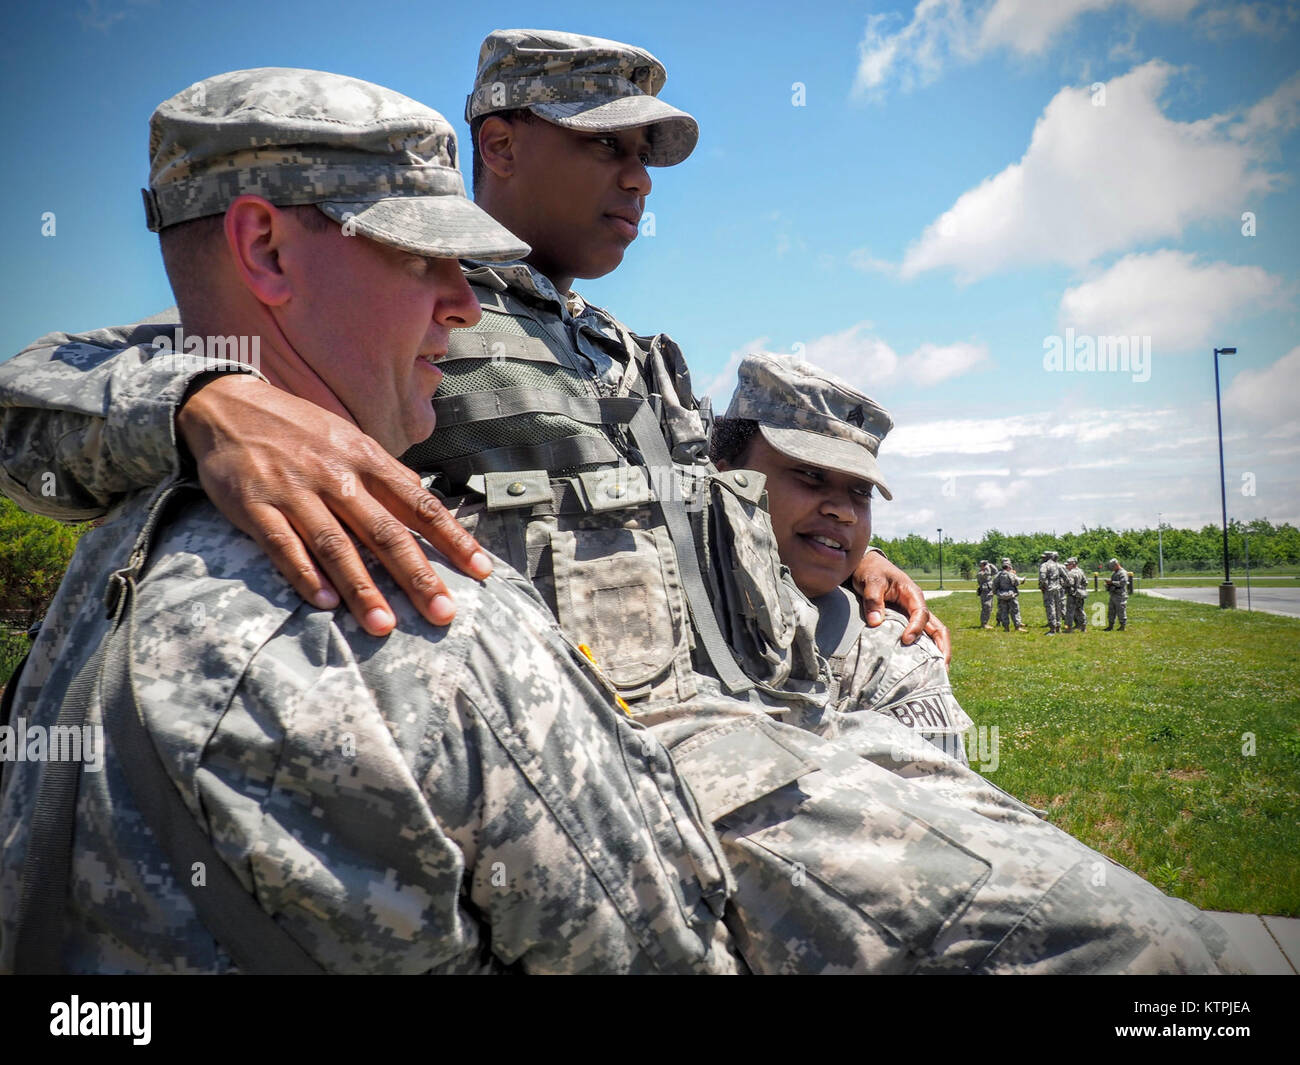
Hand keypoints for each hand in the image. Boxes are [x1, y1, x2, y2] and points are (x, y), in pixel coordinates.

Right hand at [177, 374, 491, 635]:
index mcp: (366, 459)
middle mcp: (337, 476)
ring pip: (336, 546)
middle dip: (417, 575)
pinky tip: (324, 603)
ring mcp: (296, 492)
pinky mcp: (256, 507)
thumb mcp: (350, 441)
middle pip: (385, 532)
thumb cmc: (300, 430)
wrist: (227, 405)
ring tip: (383, 626)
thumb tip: (426, 507)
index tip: (481, 570)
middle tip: (443, 613)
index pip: (420, 505)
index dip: (453, 538)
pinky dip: (304, 576)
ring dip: (362, 589)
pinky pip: (284, 546)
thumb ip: (386, 477)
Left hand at [851, 551, 951, 663]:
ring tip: (937, 674)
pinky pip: (920, 637)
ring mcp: (914, 615)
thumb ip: (873, 600)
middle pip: (938, 628)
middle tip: (941, 668)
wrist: (867, 567)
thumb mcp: (870, 582)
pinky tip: (921, 667)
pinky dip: (924, 651)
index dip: (916, 628)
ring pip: (933, 634)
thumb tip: (876, 622)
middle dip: (942, 647)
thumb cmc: (871, 572)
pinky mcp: (906, 622)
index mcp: (912, 594)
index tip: (906, 640)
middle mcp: (917, 606)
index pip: (921, 613)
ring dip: (937, 652)